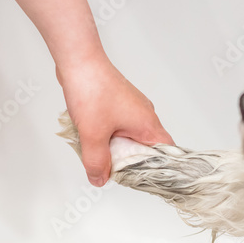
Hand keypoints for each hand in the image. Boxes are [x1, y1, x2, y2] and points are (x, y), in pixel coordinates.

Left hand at [58, 54, 172, 185]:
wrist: (79, 61)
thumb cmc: (92, 90)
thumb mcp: (92, 135)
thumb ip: (97, 162)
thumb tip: (100, 179)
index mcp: (148, 124)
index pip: (164, 154)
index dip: (156, 170)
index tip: (142, 181)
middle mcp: (145, 115)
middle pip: (144, 148)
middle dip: (127, 160)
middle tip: (110, 168)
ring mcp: (132, 107)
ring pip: (129, 137)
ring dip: (114, 146)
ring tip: (97, 148)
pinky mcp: (119, 102)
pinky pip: (118, 126)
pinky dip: (107, 134)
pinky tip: (91, 134)